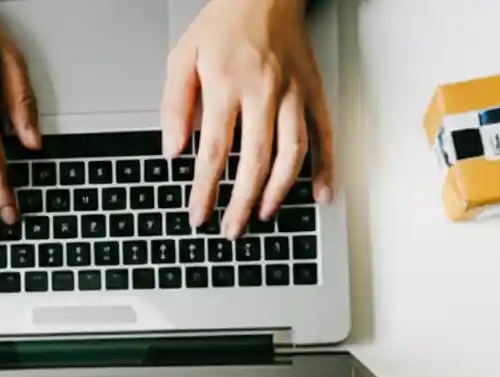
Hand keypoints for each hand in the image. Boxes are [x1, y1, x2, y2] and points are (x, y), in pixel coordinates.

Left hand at [161, 0, 333, 238]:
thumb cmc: (222, 24)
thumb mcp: (181, 56)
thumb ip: (174, 105)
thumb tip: (173, 150)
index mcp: (226, 85)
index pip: (215, 151)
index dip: (206, 190)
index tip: (199, 215)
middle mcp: (263, 92)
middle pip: (255, 161)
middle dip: (241, 202)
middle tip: (232, 230)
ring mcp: (293, 94)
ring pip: (292, 154)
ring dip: (279, 192)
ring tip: (264, 215)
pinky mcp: (314, 93)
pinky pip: (324, 135)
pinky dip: (327, 167)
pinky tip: (322, 194)